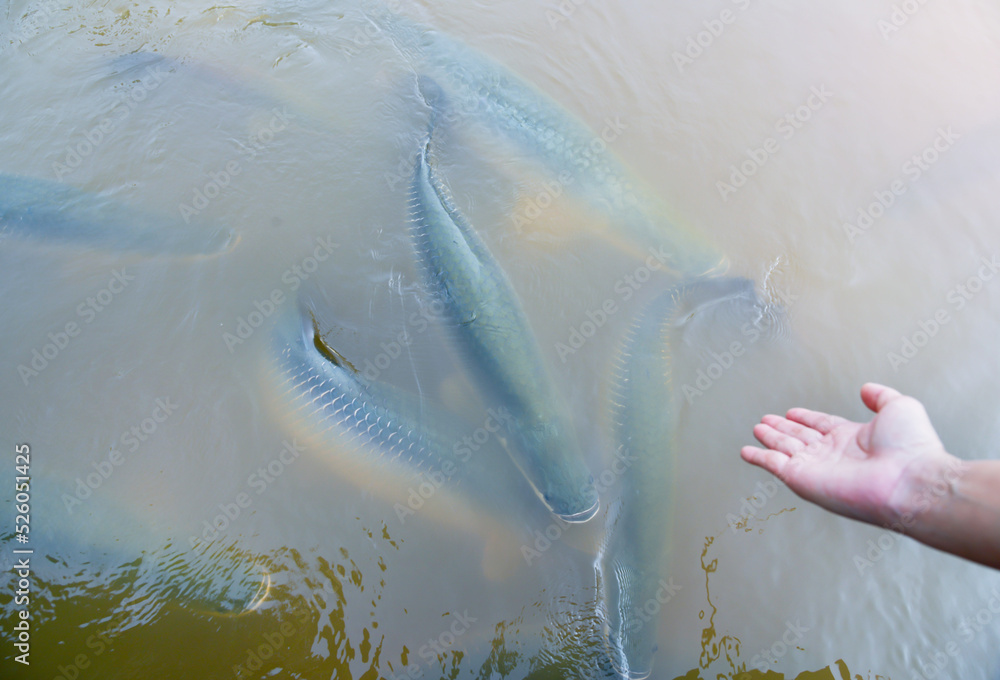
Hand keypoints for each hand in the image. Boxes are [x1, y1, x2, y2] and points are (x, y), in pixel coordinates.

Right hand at [741, 383, 954, 526]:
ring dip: (770, 439)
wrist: (908, 480)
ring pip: (785, 449)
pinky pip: (775, 465)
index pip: (822, 425)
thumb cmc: (911, 448)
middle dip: (783, 429)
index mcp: (853, 439)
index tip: (793, 413)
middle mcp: (833, 454)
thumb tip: (867, 388)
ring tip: (757, 429)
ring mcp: (817, 467)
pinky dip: (759, 459)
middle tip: (766, 421)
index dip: (806, 418)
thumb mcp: (899, 407)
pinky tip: (747, 452)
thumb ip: (880, 396)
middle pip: (800, 437)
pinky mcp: (803, 479)